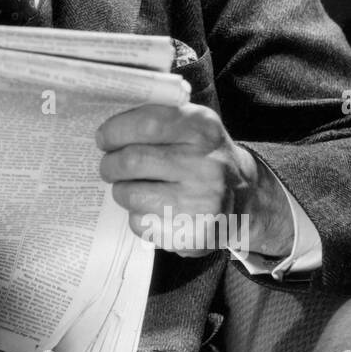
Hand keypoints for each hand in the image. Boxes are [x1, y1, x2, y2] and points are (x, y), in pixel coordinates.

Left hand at [95, 103, 293, 258]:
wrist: (245, 197)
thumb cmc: (203, 156)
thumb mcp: (192, 124)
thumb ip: (156, 117)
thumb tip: (108, 128)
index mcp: (202, 129)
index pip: (146, 124)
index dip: (115, 131)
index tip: (104, 138)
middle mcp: (206, 164)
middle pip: (130, 161)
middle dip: (109, 165)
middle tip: (110, 167)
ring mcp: (202, 202)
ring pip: (130, 195)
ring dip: (121, 191)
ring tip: (133, 187)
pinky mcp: (193, 234)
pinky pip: (140, 224)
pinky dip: (137, 216)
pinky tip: (152, 209)